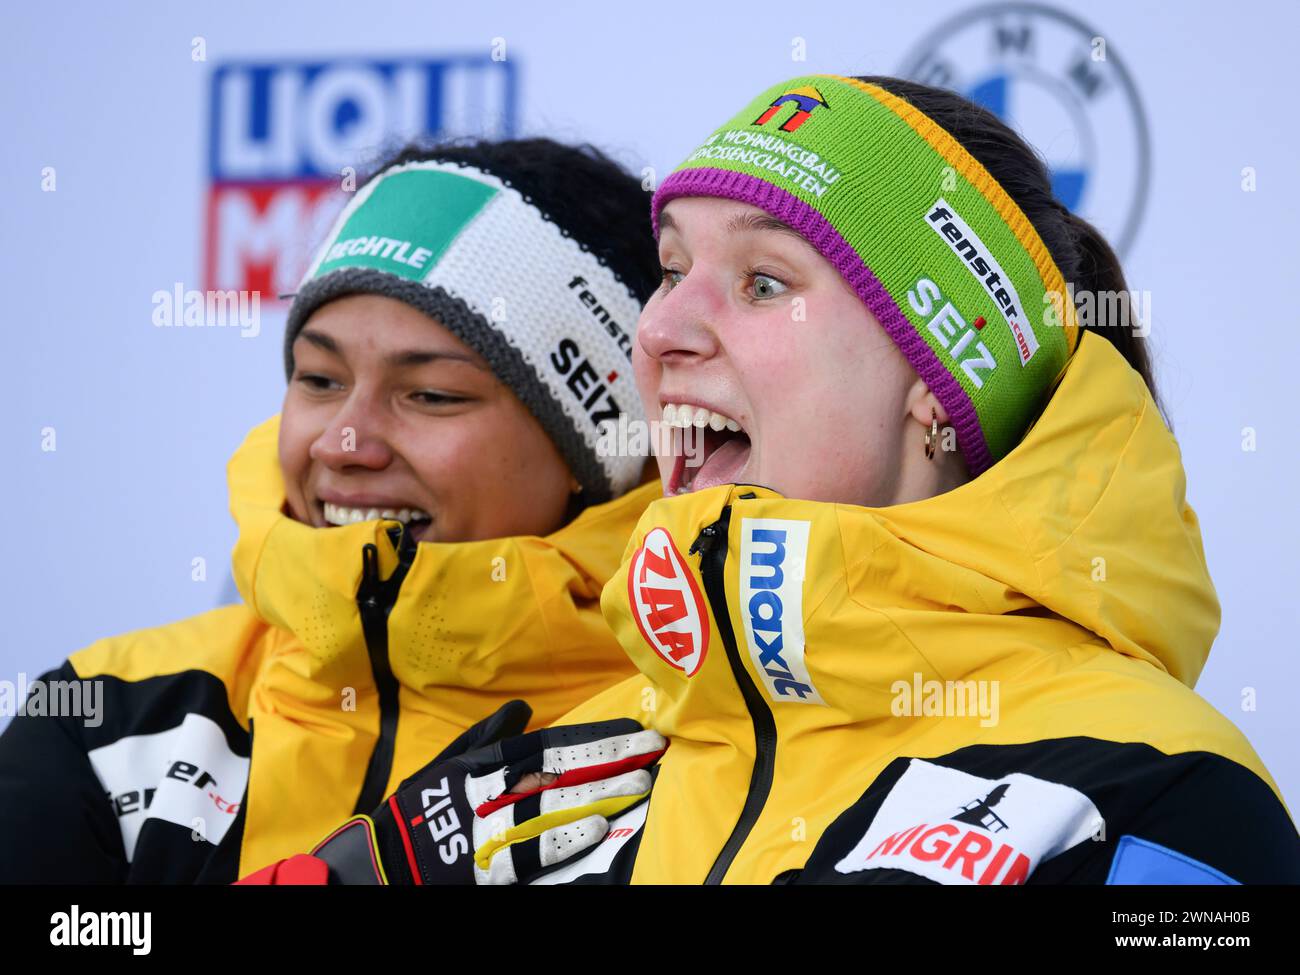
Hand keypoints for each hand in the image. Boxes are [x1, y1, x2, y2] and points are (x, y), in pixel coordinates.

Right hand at [312, 707, 665, 884]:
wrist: (379, 862)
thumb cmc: (419, 808)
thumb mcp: (448, 762)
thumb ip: (488, 735)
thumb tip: (523, 708)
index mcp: (484, 762)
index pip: (552, 743)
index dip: (595, 735)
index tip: (636, 728)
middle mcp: (490, 790)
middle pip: (561, 770)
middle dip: (611, 758)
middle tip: (653, 750)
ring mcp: (488, 829)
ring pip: (554, 806)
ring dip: (600, 793)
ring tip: (640, 784)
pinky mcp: (486, 869)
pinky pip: (531, 854)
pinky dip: (564, 841)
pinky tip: (599, 829)